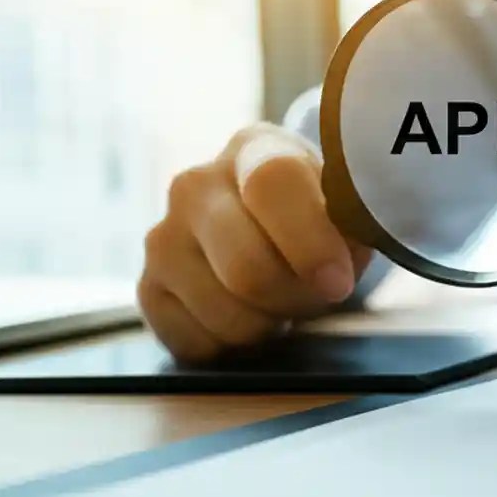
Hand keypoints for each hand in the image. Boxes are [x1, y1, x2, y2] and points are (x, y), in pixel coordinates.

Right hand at [138, 123, 371, 360]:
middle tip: (317, 295)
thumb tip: (332, 272)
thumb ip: (349, 226)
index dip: (310, 242)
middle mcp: (195, 185)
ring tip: (282, 301)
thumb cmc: (323, 217)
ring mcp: (163, 236)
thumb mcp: (348, 207)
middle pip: (246, 269)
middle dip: (295, 298)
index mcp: (254, 149)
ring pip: (223, 314)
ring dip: (268, 324)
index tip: (338, 281)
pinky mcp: (148, 287)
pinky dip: (232, 346)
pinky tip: (247, 315)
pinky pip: (194, 342)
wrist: (279, 229)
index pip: (273, 184)